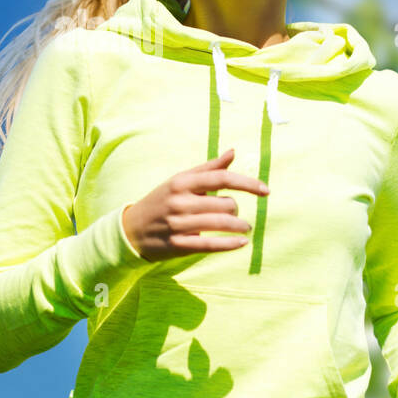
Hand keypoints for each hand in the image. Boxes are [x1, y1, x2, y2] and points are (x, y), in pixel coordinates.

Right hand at [121, 148, 269, 261]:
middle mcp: (180, 201)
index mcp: (182, 182)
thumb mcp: (181, 181)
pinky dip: (230, 243)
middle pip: (226, 203)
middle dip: (236, 209)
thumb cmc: (163, 201)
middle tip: (234, 213)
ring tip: (245, 227)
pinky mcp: (178, 244)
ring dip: (239, 226)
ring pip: (221, 223)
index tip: (266, 191)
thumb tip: (233, 152)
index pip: (222, 178)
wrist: (131, 230)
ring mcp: (178, 224)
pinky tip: (242, 242)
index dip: (248, 184)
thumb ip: (209, 169)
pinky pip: (211, 244)